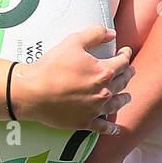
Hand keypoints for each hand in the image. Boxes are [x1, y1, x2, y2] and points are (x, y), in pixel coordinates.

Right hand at [12, 27, 132, 133]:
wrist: (33, 92)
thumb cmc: (51, 66)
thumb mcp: (73, 41)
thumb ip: (95, 34)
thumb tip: (112, 33)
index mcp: (103, 72)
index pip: (122, 62)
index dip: (126, 54)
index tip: (125, 51)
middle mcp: (103, 92)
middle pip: (122, 82)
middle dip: (127, 74)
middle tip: (128, 70)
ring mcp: (95, 109)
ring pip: (117, 104)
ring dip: (124, 98)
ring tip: (127, 96)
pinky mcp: (85, 122)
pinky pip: (103, 127)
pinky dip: (111, 128)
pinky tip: (116, 129)